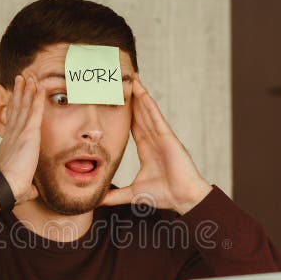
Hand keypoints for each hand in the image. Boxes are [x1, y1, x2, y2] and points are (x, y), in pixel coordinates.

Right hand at [0, 74, 44, 204]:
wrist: (7, 186)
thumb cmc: (12, 188)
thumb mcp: (22, 185)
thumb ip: (29, 185)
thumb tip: (33, 192)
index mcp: (10, 143)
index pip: (14, 120)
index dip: (16, 107)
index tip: (18, 97)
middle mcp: (12, 134)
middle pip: (17, 108)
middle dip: (20, 92)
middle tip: (22, 79)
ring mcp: (19, 132)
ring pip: (24, 105)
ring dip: (27, 89)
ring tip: (28, 76)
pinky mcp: (28, 133)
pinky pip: (34, 110)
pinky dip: (36, 97)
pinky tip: (39, 86)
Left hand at [100, 76, 211, 214]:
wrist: (182, 198)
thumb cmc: (164, 195)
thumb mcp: (133, 193)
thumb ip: (114, 196)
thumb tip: (98, 200)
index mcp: (146, 149)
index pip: (132, 126)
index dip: (124, 113)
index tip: (114, 101)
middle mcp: (153, 139)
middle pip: (139, 114)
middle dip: (131, 98)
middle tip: (121, 81)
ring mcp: (161, 137)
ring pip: (147, 112)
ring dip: (139, 95)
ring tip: (131, 79)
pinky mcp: (168, 137)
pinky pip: (156, 118)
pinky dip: (149, 105)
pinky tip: (143, 93)